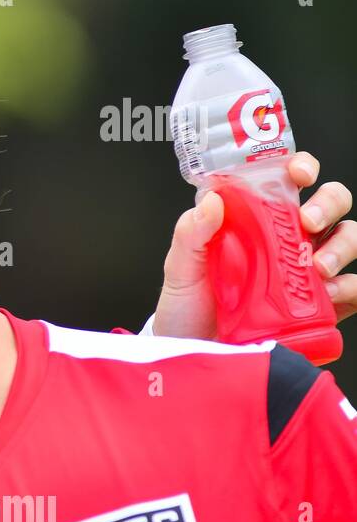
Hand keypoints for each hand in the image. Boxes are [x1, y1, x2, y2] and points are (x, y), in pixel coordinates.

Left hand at [154, 151, 356, 337]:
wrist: (195, 353)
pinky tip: (329, 293)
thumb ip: (191, 234)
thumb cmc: (188, 306)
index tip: (300, 174)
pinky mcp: (321, 305)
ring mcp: (307, 271)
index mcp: (255, 222)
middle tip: (308, 223)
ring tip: (318, 267)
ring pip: (348, 239)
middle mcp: (287, 240)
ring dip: (342, 246)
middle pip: (330, 205)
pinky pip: (354, 287)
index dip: (302, 168)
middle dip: (329, 204)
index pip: (289, 181)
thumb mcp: (181, 268)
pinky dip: (350, 286)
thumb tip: (211, 201)